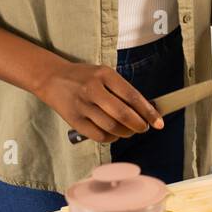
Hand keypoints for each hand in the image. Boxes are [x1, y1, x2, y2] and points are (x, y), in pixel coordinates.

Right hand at [36, 61, 163, 142]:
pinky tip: (114, 134)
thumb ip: (122, 90)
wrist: (53, 78)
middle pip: (122, 114)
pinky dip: (111, 138)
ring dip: (125, 133)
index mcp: (104, 75)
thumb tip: (146, 110)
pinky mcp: (74, 120)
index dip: (148, 111)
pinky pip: (98, 135)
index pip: (132, 96)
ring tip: (130, 131)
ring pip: (111, 127)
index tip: (158, 122)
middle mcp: (93, 89)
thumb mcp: (104, 74)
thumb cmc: (85, 77)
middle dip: (138, 125)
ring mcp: (82, 106)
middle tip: (144, 128)